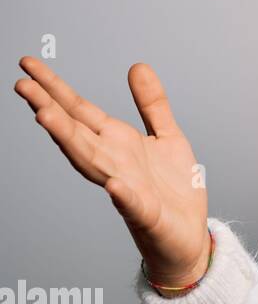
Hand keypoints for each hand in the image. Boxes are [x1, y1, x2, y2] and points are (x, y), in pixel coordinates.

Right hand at [13, 58, 210, 286]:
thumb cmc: (173, 190)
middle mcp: (114, 164)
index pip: (80, 112)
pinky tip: (114, 184)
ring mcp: (126, 190)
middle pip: (76, 133)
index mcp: (118, 144)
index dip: (56, 89)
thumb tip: (137, 66)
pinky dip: (122, 195)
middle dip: (50, 109)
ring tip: (46, 116)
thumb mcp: (167, 136)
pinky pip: (133, 205)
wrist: (188, 237)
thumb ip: (151, 104)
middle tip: (22, 86)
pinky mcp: (147, 216)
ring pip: (92, 164)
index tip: (30, 66)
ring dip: (70, 141)